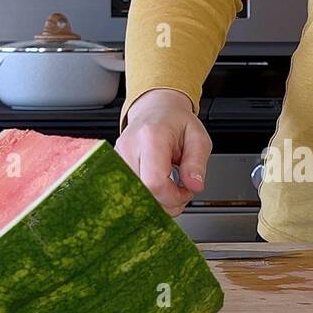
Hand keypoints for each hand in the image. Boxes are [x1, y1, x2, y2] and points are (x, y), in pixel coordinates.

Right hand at [115, 89, 210, 216]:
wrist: (156, 110)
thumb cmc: (176, 123)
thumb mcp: (198, 138)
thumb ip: (197, 163)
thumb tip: (193, 186)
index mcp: (151, 136)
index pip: (155, 183)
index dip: (173, 197)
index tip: (186, 191)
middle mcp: (129, 147)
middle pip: (143, 194)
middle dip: (167, 203)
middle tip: (181, 191)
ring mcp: (118, 158)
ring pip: (135, 197)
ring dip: (157, 200)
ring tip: (171, 187)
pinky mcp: (114, 167)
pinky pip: (130, 193)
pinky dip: (148, 196)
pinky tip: (159, 187)